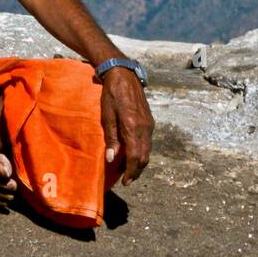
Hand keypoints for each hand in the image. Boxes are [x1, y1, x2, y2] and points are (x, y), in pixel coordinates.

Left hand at [99, 65, 153, 185]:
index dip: (131, 172)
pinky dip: (141, 151)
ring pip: (148, 150)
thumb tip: (112, 159)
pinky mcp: (150, 120)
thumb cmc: (111, 94)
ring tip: (128, 168)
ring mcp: (149, 123)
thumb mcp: (107, 115)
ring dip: (140, 162)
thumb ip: (111, 138)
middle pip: (144, 156)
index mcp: (133, 126)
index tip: (126, 182)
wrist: (124, 74)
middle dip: (137, 171)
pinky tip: (132, 152)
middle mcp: (145, 127)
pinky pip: (148, 141)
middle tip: (127, 180)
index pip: (135, 157)